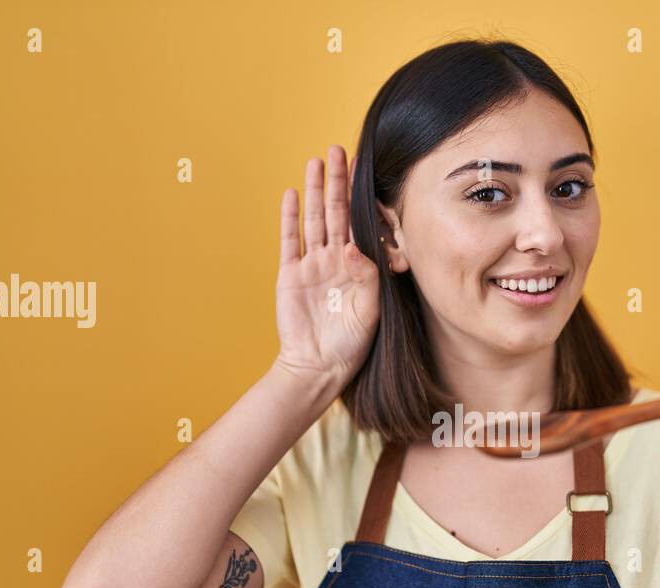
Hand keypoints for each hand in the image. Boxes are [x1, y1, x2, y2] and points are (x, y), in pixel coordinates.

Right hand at [273, 144, 381, 391]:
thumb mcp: (370, 311)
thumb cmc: (350, 344)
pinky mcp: (290, 275)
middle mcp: (334, 260)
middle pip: (336, 212)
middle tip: (338, 149)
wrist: (318, 366)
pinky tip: (291, 195)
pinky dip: (290, 217)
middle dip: (337, 181)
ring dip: (315, 190)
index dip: (361, 197)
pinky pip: (289, 241)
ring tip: (315, 161)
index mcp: (357, 267)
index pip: (361, 223)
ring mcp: (311, 265)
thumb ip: (367, 277)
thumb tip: (352, 249)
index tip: (365, 170)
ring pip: (314, 219)